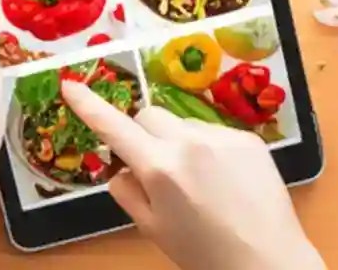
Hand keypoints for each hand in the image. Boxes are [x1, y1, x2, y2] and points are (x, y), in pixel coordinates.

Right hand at [61, 81, 323, 269]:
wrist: (268, 260)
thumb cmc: (205, 254)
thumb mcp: (153, 230)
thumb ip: (128, 193)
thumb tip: (121, 168)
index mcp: (160, 169)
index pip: (114, 127)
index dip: (89, 106)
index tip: (69, 85)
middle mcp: (189, 142)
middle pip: (148, 115)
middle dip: (141, 135)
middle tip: (152, 167)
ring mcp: (222, 136)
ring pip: (183, 124)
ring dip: (177, 142)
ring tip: (198, 183)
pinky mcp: (249, 138)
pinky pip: (214, 132)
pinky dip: (208, 149)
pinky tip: (225, 181)